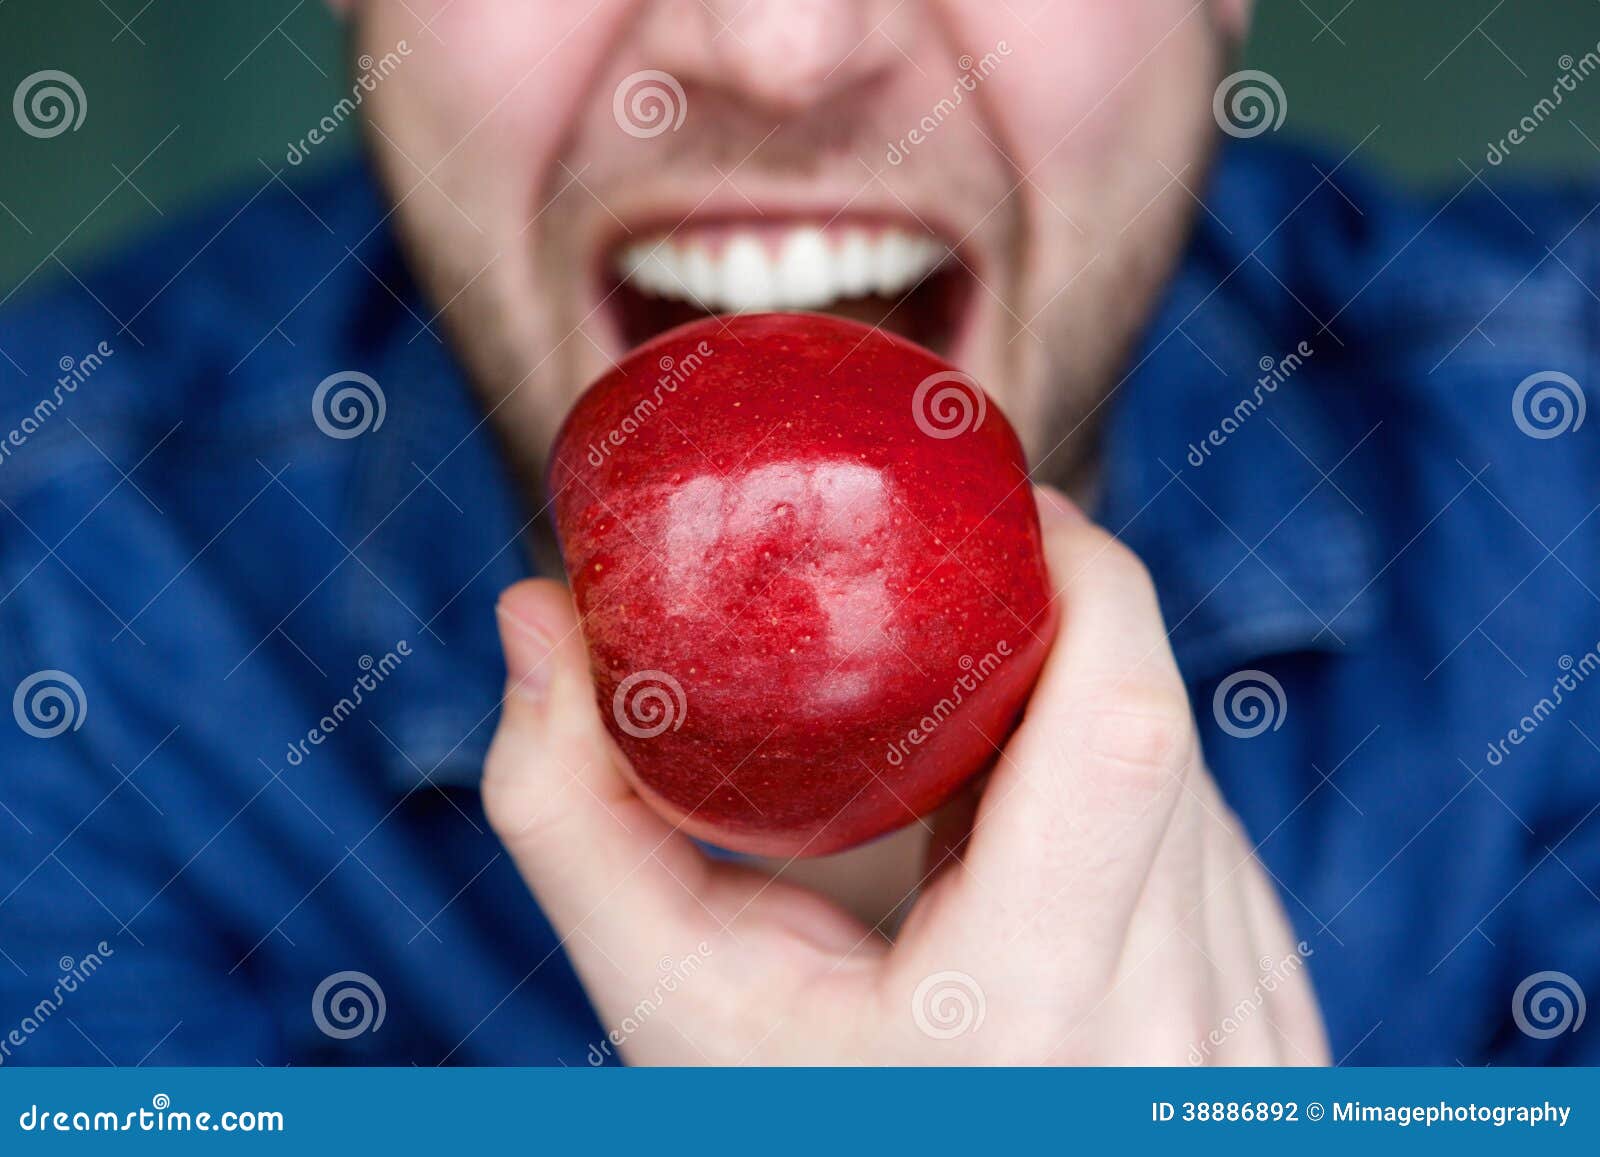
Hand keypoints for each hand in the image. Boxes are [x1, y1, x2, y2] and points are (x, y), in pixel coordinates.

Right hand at [481, 488, 1329, 1063]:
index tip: (1010, 511)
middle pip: (1166, 733)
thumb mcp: (670, 1000)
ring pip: (1201, 791)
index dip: (1091, 580)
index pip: (1121, 730)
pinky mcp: (1275, 1039)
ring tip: (981, 735)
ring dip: (1096, 720)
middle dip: (1077, 627)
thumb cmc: (798, 1127)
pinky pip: (1220, 859)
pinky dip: (1132, 807)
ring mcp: (1248, 1041)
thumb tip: (531, 618)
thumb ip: (573, 814)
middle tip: (972, 587)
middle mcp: (1175, 1030)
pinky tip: (1039, 839)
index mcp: (1029, 1012)